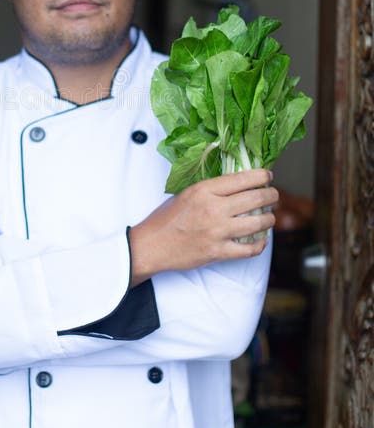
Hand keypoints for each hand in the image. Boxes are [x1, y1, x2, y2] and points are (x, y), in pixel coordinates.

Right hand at [128, 169, 277, 284]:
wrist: (152, 245)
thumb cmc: (167, 218)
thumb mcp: (187, 193)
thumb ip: (211, 188)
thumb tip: (238, 183)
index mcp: (204, 190)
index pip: (242, 178)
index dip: (261, 175)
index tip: (268, 176)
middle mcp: (214, 209)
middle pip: (255, 198)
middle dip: (271, 195)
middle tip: (274, 195)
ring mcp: (217, 232)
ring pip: (258, 223)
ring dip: (269, 219)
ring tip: (270, 217)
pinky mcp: (218, 252)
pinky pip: (249, 249)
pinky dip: (260, 244)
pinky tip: (260, 240)